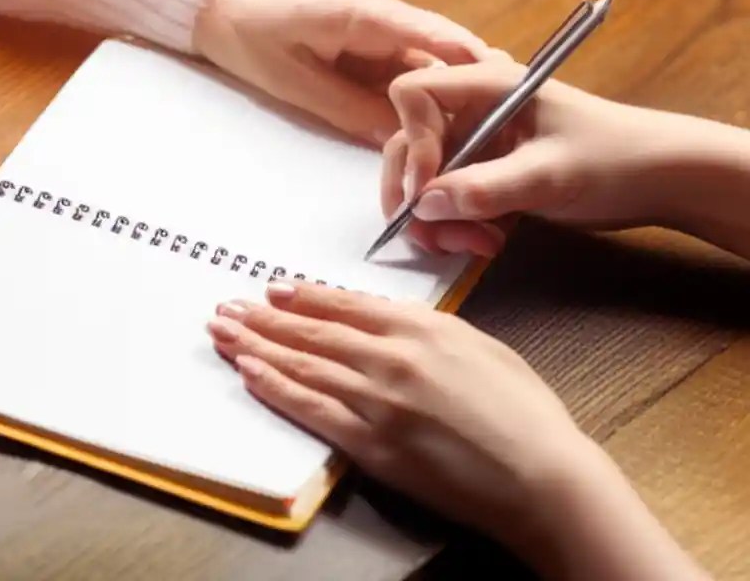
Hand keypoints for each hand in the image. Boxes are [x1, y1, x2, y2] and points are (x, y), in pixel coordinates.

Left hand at [194, 0, 487, 144]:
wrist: (224, 10)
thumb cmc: (252, 39)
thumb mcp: (299, 85)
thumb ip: (351, 111)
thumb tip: (400, 142)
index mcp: (370, 16)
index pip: (440, 38)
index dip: (476, 70)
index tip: (508, 101)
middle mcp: (387, 17)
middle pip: (445, 58)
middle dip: (465, 100)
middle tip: (484, 145)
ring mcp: (382, 30)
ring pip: (431, 71)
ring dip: (444, 108)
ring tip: (464, 150)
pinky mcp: (372, 45)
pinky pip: (407, 75)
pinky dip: (420, 105)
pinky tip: (431, 137)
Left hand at [206, 281, 590, 553]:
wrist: (543, 476)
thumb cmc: (525, 415)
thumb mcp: (481, 348)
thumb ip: (429, 330)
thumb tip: (387, 321)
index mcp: (423, 328)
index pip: (346, 305)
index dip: (303, 297)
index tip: (273, 289)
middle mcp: (392, 358)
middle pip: (313, 332)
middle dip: (264, 318)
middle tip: (228, 307)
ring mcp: (378, 402)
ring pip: (303, 365)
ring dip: (256, 346)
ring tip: (223, 332)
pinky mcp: (372, 444)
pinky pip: (311, 410)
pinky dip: (275, 388)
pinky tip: (249, 372)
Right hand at [383, 60, 698, 256]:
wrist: (661, 179)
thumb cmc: (616, 157)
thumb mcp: (551, 173)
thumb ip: (486, 188)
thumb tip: (424, 205)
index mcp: (488, 87)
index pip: (414, 95)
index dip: (411, 142)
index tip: (427, 189)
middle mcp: (473, 111)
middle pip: (408, 146)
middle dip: (419, 196)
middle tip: (440, 237)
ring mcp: (476, 144)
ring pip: (423, 181)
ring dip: (437, 221)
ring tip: (476, 245)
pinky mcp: (483, 174)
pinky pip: (446, 201)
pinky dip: (455, 228)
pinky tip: (487, 241)